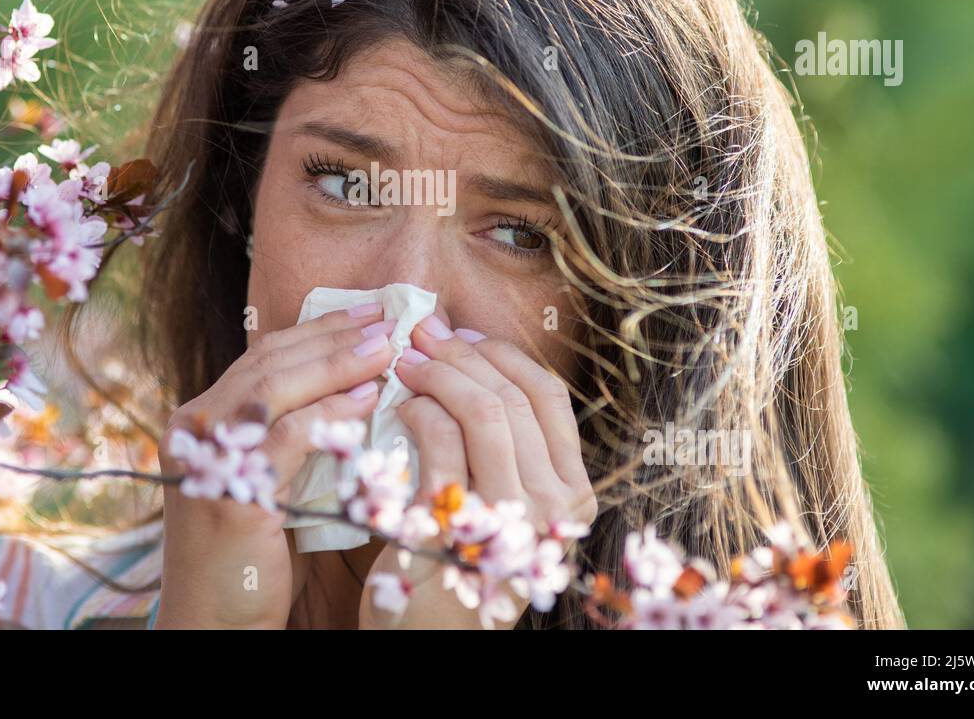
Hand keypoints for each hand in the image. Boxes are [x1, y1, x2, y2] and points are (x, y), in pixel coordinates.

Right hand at [156, 304, 397, 627]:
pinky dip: (329, 412)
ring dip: (336, 364)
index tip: (368, 314)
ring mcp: (207, 458)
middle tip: (386, 320)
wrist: (216, 621)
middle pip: (270, 362)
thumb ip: (294, 434)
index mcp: (202, 418)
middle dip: (332, 336)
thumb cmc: (253, 555)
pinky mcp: (229, 492)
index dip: (317, 330)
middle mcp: (195, 428)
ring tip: (385, 350)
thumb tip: (357, 387)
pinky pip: (287, 436)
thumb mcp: (270, 479)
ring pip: (275, 388)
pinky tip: (367, 401)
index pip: (265, 357)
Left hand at [359, 316, 596, 628]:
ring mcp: (509, 518)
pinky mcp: (457, 527)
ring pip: (484, 412)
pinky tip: (401, 407)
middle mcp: (553, 508)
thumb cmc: (463, 566)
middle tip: (421, 333)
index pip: (549, 399)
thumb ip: (505, 449)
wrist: (430, 640)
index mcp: (572, 495)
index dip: (504, 356)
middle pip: (514, 399)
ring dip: (439, 374)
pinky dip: (418, 411)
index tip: (465, 334)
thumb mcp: (505, 506)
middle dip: (463, 354)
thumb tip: (474, 364)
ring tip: (405, 362)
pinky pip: (441, 442)